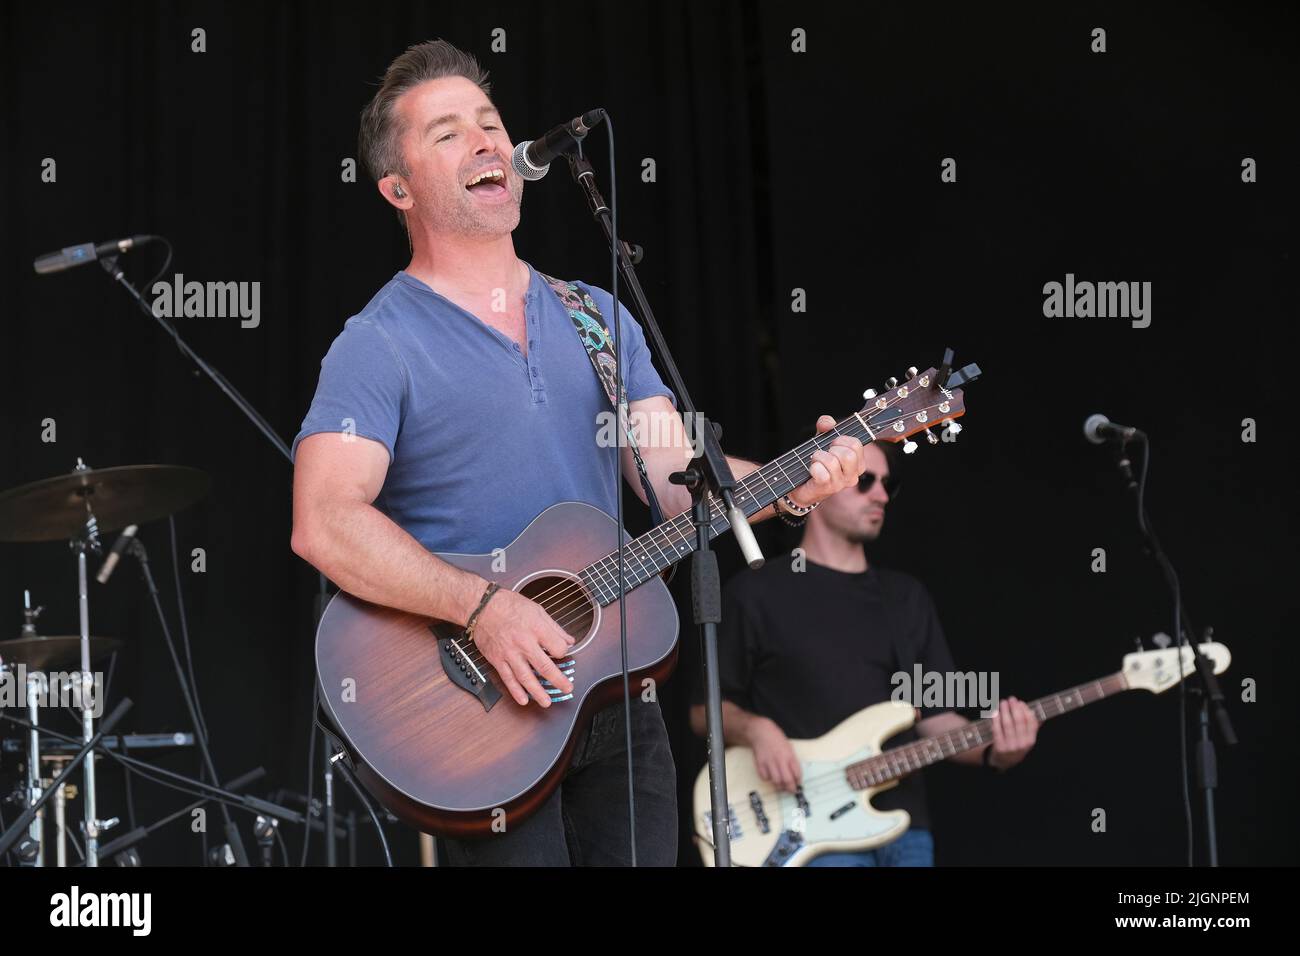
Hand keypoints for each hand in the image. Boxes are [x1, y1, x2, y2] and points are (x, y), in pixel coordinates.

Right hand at [472, 587, 575, 706]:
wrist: (481, 606)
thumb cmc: (508, 605)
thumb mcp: (537, 610)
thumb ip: (554, 627)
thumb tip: (569, 640)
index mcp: (536, 628)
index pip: (557, 648)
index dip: (564, 653)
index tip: (563, 654)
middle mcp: (524, 643)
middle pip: (544, 666)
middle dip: (558, 680)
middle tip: (567, 688)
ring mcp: (509, 653)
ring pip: (526, 677)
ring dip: (537, 692)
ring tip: (547, 702)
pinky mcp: (497, 659)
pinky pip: (508, 678)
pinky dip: (516, 691)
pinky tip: (523, 700)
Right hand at [747, 717, 801, 791]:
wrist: (761, 732)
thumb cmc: (776, 738)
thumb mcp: (789, 747)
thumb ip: (792, 760)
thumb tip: (795, 774)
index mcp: (789, 755)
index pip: (797, 773)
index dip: (799, 781)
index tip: (798, 784)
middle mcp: (780, 760)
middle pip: (787, 780)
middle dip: (791, 788)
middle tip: (791, 790)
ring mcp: (769, 762)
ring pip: (776, 781)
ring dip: (780, 786)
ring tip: (781, 786)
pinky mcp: (760, 764)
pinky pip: (765, 777)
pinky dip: (768, 779)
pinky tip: (770, 776)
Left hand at [787, 415, 865, 508]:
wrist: (802, 486)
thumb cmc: (817, 463)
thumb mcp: (822, 441)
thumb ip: (825, 427)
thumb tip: (827, 422)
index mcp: (858, 464)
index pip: (856, 444)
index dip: (841, 439)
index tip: (832, 444)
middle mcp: (853, 475)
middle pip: (848, 454)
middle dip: (831, 449)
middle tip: (823, 453)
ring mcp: (841, 484)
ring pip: (833, 462)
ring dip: (818, 457)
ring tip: (815, 461)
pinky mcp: (827, 488)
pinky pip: (822, 473)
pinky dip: (813, 467)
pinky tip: (812, 470)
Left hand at [988, 696, 1038, 769]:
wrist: (1004, 762)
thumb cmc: (1016, 745)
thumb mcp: (1027, 739)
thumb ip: (1032, 726)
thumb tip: (1035, 710)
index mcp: (1031, 741)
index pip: (1031, 723)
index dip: (1026, 711)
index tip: (1021, 702)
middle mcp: (1022, 744)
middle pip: (1019, 722)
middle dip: (1015, 708)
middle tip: (1011, 699)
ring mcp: (1011, 747)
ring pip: (1008, 725)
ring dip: (1005, 711)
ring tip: (1003, 702)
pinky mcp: (1000, 748)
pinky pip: (997, 730)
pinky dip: (996, 720)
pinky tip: (995, 712)